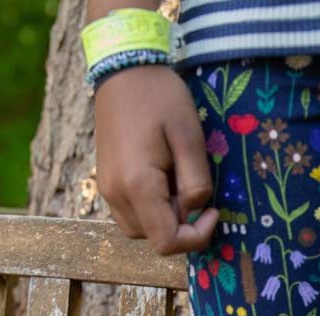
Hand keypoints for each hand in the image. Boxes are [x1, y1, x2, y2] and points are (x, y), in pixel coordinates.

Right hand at [94, 64, 219, 255]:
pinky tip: (162, 178)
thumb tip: (194, 211)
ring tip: (176, 180)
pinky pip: (132, 213)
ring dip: (166, 218)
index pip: (167, 242)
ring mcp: (107, 190)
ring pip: (142, 230)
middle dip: (181, 224)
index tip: (213, 210)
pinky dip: (151, 209)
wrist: (124, 69)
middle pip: (155, 238)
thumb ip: (196, 182)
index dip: (196, 236)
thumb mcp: (190, 138)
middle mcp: (116, 195)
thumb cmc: (161, 98)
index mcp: (137, 186)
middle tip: (192, 186)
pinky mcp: (106, 182)